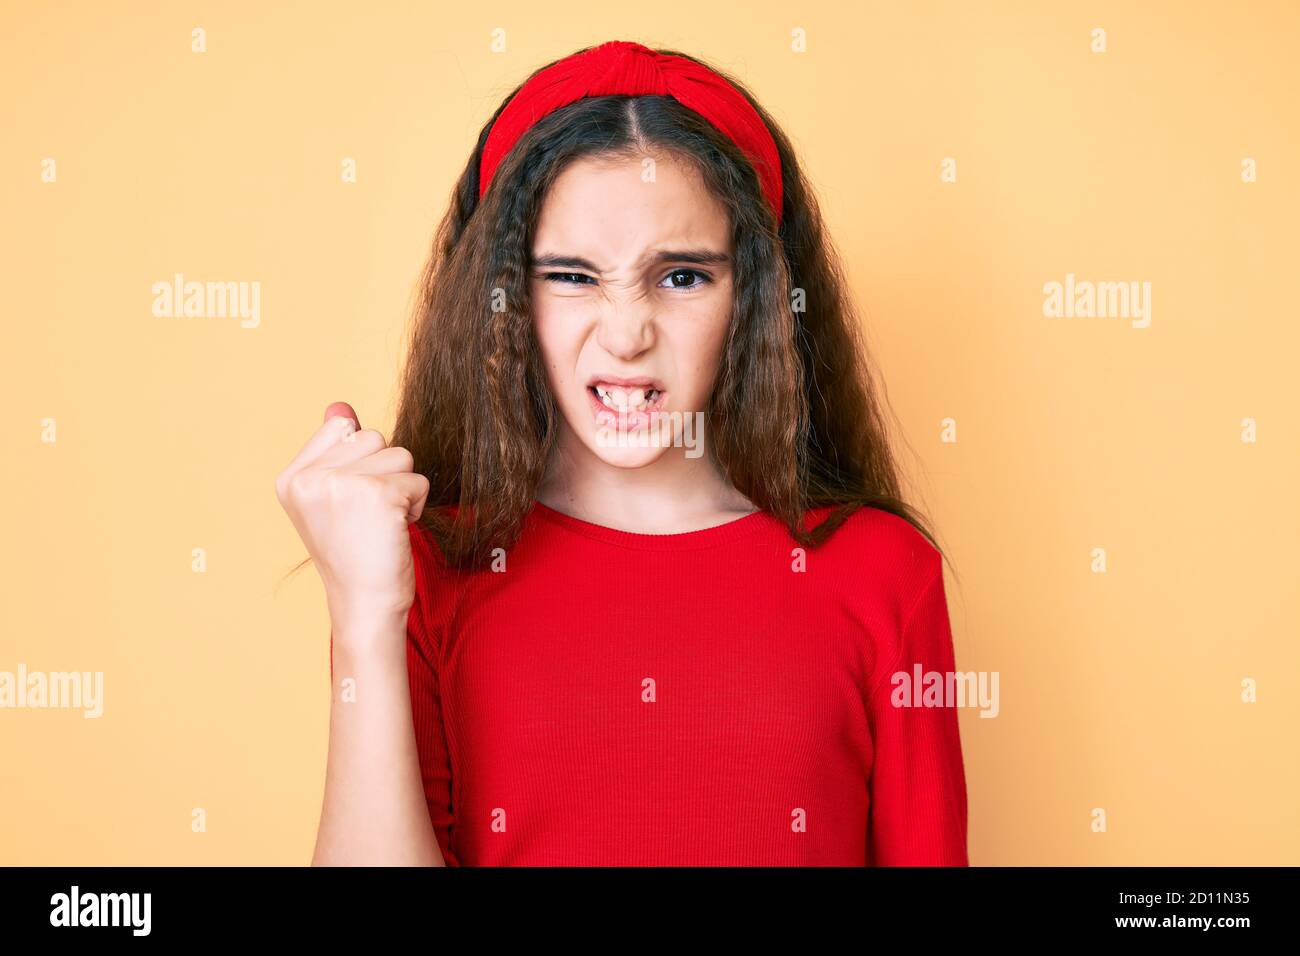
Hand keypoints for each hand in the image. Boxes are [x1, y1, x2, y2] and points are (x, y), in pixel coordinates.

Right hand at [275, 402, 429, 634]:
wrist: (364, 605)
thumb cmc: (354, 554)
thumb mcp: (334, 499)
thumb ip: (335, 449)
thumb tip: (340, 407)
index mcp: (291, 478)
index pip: (343, 427)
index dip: (360, 461)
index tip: (350, 503)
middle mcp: (309, 479)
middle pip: (373, 436)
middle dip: (384, 473)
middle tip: (368, 517)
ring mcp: (341, 485)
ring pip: (399, 455)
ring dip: (402, 489)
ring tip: (381, 523)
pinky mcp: (378, 495)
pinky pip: (417, 480)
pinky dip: (417, 505)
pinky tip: (395, 531)